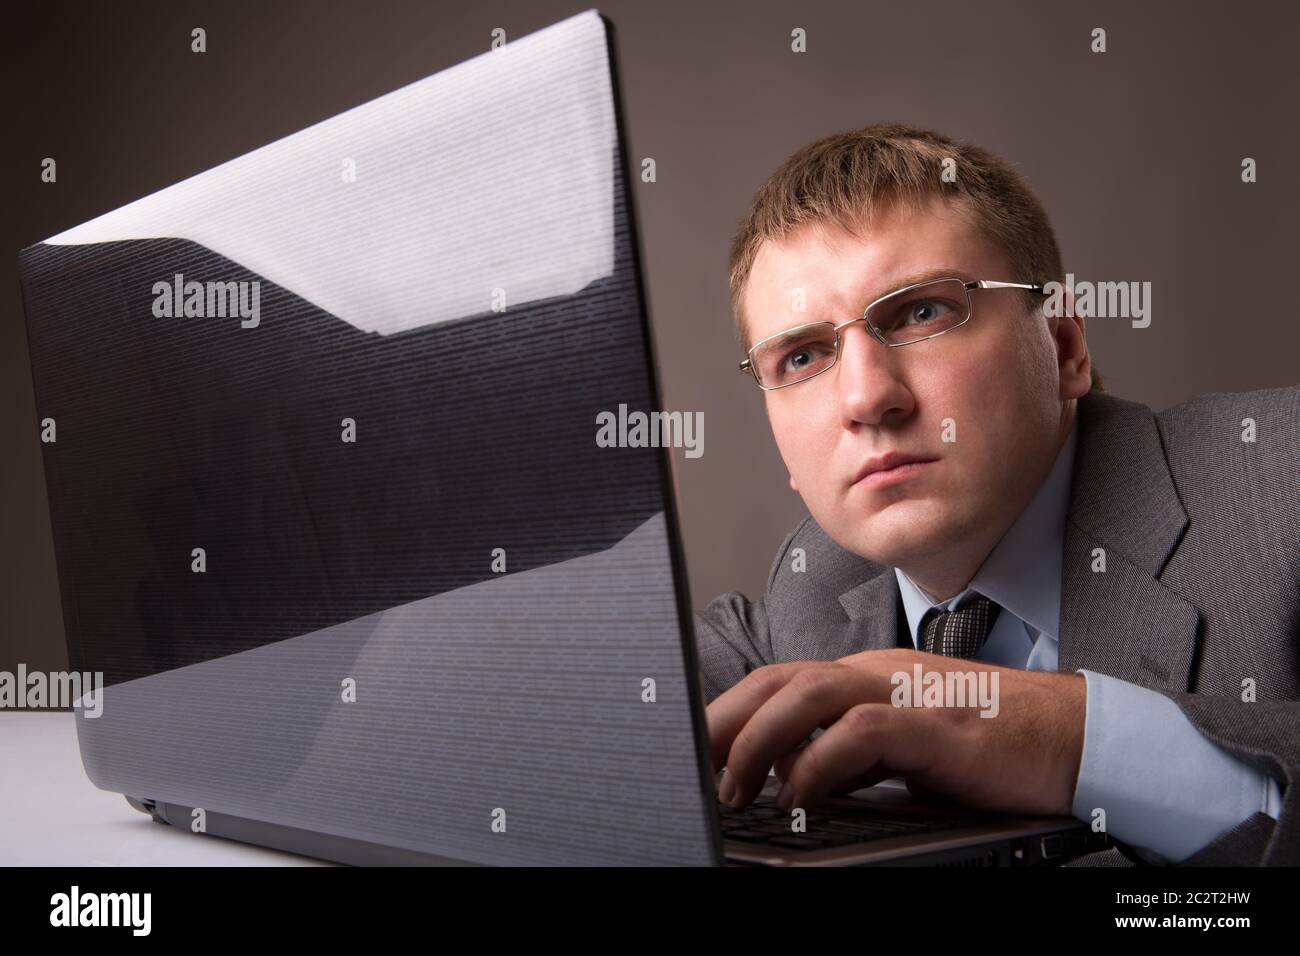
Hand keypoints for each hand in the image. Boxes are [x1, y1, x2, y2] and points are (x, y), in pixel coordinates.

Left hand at [706, 648, 1085, 817]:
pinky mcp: (938, 725)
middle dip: (725, 721)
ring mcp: (908, 693)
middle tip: (693, 768)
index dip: (730, 710)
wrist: (1077, 737)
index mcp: (868, 676)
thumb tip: (791, 776)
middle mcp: (879, 673)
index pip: (781, 680)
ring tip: (734, 786)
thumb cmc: (992, 743)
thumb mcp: (905, 748)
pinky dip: (821, 761)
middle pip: (779, 678)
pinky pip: (863, 730)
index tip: (696, 750)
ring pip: (809, 692)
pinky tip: (803, 794)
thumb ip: (849, 754)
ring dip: (759, 738)